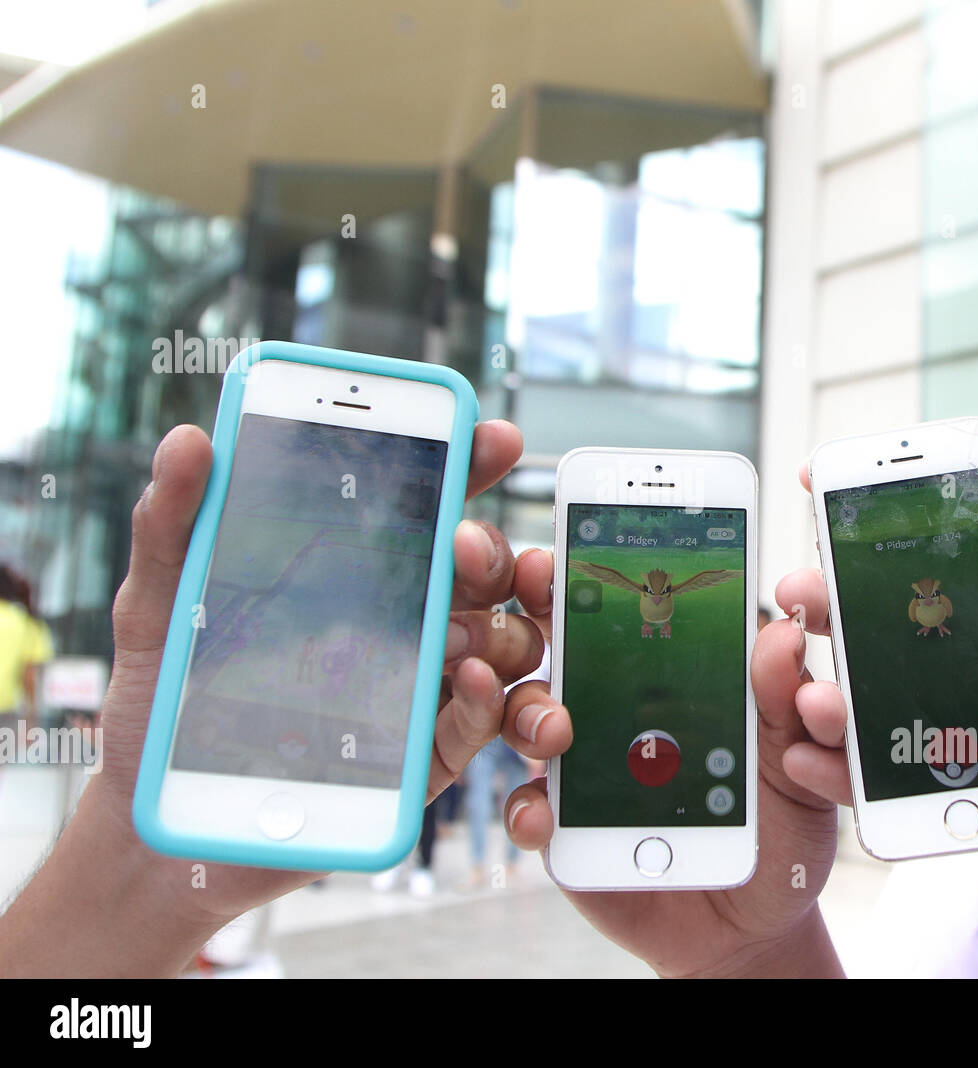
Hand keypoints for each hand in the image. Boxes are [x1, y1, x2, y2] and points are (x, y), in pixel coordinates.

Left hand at [0, 420, 565, 976]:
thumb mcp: (159, 607)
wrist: (162, 828)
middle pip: (478, 571)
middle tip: (461, 545)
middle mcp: (400, 622)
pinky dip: (484, 697)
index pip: (423, 507)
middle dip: (488, 547)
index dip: (465, 466)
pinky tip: (464, 678)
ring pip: (500, 640)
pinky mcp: (417, 759)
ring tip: (462, 624)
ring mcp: (416, 688)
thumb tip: (187, 439)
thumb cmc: (163, 710)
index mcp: (353, 574)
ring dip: (499, 625)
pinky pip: (476, 722)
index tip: (490, 436)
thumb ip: (173, 525)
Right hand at [497, 549, 844, 978]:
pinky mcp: (565, 828)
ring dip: (532, 710)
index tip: (592, 520)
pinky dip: (531, 810)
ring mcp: (583, 763)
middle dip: (542, 602)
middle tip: (539, 574)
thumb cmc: (776, 825)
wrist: (752, 921)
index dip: (603, 557)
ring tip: (558, 727)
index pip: (632, 601)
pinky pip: (529, 811)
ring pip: (529, 717)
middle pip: (562, 639)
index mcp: (675, 673)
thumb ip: (789, 702)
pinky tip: (547, 813)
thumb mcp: (799, 760)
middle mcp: (615, 705)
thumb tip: (779, 633)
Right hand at [777, 518, 977, 928]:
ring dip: (832, 700)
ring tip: (810, 693)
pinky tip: (817, 763)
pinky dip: (852, 780)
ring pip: (881, 713)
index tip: (824, 487)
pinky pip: (901, 788)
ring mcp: (973, 734)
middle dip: (831, 610)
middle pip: (888, 636)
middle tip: (797, 596)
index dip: (883, 531)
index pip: (942, 569)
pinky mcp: (976, 796)